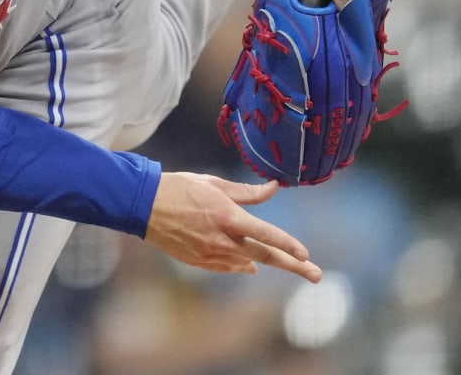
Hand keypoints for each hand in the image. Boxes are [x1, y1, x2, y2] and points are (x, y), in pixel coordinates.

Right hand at [144, 172, 321, 282]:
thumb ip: (247, 192)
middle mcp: (223, 240)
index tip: (306, 254)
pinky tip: (250, 266)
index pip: (267, 235)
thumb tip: (274, 187)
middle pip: (265, 256)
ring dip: (266, 264)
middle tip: (316, 275)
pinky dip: (241, 265)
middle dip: (294, 266)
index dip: (289, 245)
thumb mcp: (215, 184)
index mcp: (228, 217)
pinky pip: (228, 267)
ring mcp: (210, 254)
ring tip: (290, 264)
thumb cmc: (180, 188)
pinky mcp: (199, 262)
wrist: (144, 206)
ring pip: (247, 263)